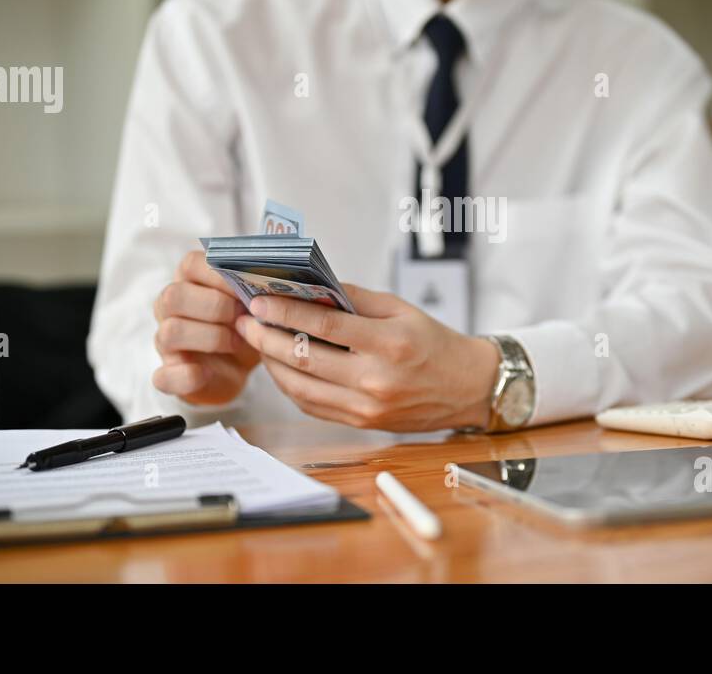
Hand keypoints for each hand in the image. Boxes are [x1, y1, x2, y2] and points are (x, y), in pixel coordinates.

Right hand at [151, 250, 261, 404]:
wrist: (236, 368)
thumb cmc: (244, 325)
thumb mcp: (251, 303)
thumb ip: (253, 288)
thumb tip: (270, 279)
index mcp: (188, 281)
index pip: (190, 264)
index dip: (219, 275)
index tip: (246, 288)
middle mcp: (170, 308)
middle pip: (174, 296)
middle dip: (215, 306)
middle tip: (243, 317)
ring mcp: (165, 341)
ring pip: (171, 332)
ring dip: (210, 338)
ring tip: (238, 342)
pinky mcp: (168, 374)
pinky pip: (163, 376)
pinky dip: (186, 376)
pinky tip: (206, 374)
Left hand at [234, 284, 500, 431]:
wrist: (467, 387)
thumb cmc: (435, 342)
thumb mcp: (400, 309)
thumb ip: (353, 299)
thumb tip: (308, 288)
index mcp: (388, 343)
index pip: (324, 327)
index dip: (285, 313)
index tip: (258, 302)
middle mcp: (375, 379)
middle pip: (304, 360)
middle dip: (266, 339)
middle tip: (245, 322)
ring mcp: (366, 407)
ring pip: (301, 388)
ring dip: (272, 365)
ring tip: (259, 343)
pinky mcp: (361, 423)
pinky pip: (313, 406)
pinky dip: (291, 386)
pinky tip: (282, 368)